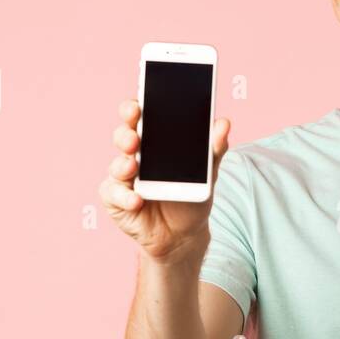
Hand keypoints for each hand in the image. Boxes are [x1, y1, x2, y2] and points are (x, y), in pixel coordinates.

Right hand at [98, 98, 230, 263]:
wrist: (185, 234)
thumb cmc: (191, 196)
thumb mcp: (208, 173)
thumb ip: (214, 148)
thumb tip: (224, 123)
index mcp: (152, 141)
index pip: (140, 118)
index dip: (134, 108)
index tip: (138, 104)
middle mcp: (134, 156)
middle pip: (124, 137)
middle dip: (126, 133)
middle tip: (134, 135)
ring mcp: (123, 178)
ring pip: (117, 165)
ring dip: (123, 164)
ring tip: (133, 166)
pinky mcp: (116, 200)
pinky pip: (115, 195)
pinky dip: (126, 197)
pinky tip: (137, 200)